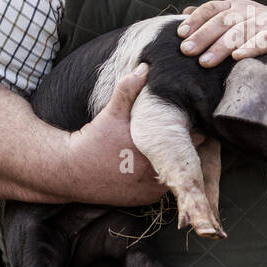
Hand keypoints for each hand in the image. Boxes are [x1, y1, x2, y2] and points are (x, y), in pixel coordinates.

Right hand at [64, 64, 205, 205]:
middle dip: (188, 145)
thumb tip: (144, 66)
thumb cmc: (93, 141)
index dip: (194, 126)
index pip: (195, 138)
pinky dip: (164, 175)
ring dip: (177, 162)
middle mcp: (156, 176)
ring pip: (177, 174)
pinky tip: (157, 163)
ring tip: (172, 146)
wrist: (71, 172)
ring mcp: (152, 192)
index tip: (191, 117)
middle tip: (183, 130)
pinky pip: (164, 186)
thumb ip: (129, 89)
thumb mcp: (112, 113)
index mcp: (154, 153)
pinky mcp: (145, 200)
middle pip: (190, 158)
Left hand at [176, 0, 266, 69]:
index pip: (212, 8)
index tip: (179, 35)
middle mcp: (250, 11)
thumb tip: (184, 13)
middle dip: (203, 36)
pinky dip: (251, 47)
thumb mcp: (239, 20)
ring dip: (221, 46)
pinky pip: (266, 40)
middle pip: (223, 21)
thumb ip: (214, 17)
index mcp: (237, 7)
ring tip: (205, 62)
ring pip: (241, 31)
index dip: (195, 20)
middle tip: (186, 51)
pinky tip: (238, 58)